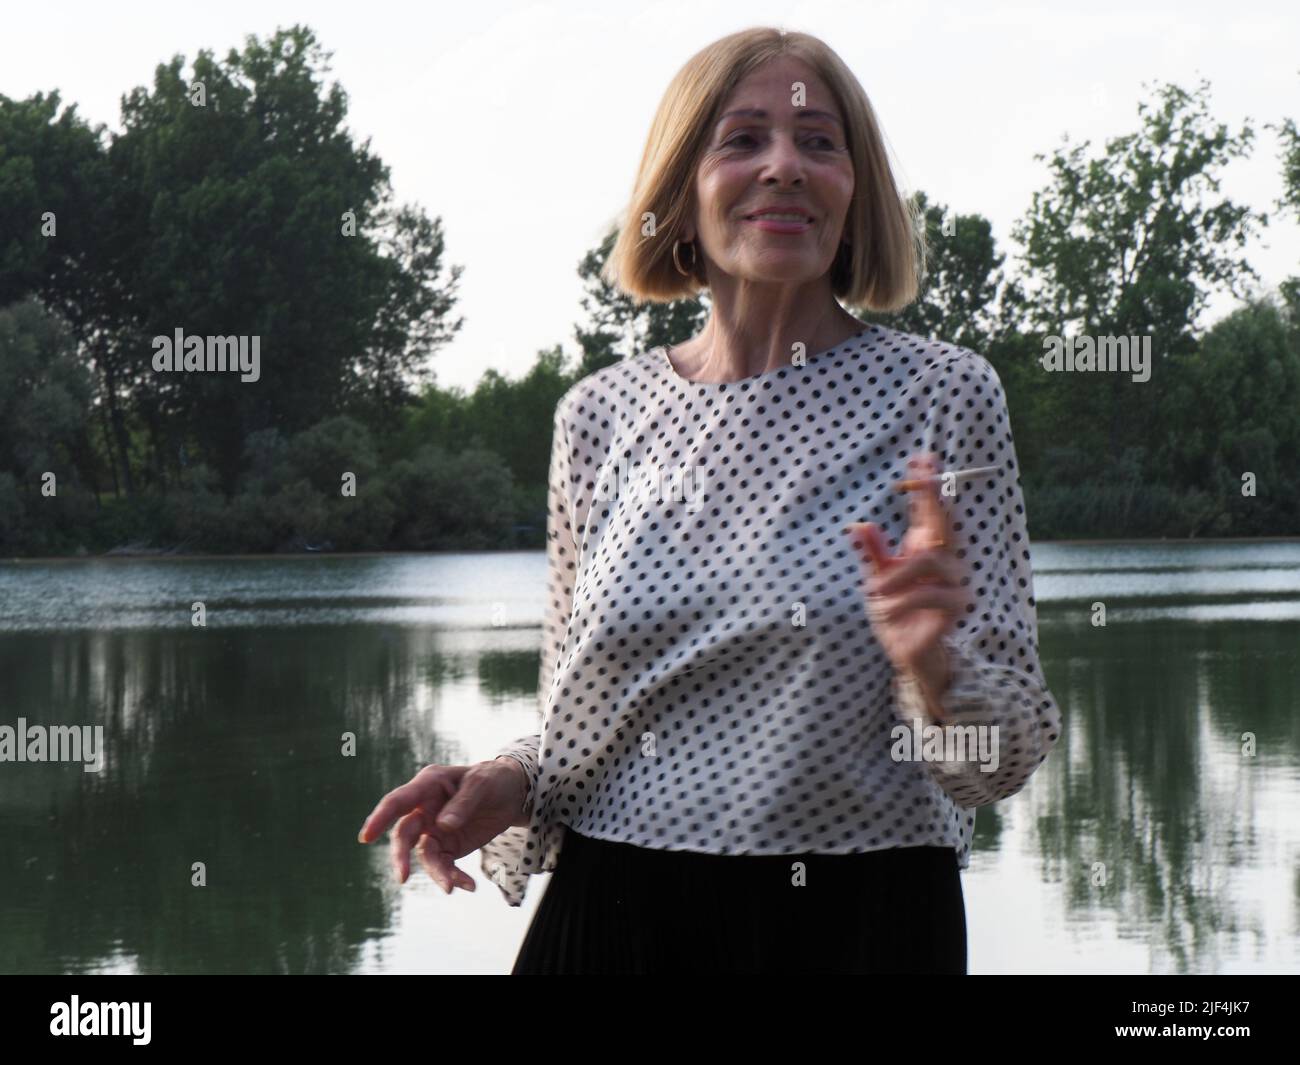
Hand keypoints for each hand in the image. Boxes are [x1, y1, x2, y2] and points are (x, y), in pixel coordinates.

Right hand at [356, 758, 527, 892]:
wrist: (512, 794)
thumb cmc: (492, 779)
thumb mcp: (482, 784)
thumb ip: (463, 803)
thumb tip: (443, 826)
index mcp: (428, 785)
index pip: (398, 801)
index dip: (380, 818)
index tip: (366, 837)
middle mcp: (424, 809)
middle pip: (403, 834)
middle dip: (400, 856)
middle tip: (402, 877)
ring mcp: (433, 830)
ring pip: (424, 856)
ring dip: (436, 873)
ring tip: (453, 887)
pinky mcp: (447, 847)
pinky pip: (443, 866)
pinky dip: (453, 877)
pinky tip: (468, 885)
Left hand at [845, 452, 970, 700]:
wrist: (906, 651)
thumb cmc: (894, 611)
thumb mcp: (876, 579)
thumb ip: (872, 554)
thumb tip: (860, 525)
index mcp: (925, 548)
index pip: (928, 511)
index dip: (926, 485)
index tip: (921, 458)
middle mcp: (944, 559)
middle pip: (941, 522)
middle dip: (931, 497)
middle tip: (917, 478)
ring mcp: (954, 581)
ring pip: (930, 560)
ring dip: (896, 575)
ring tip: (875, 593)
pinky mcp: (956, 605)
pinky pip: (929, 594)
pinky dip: (901, 601)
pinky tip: (885, 611)